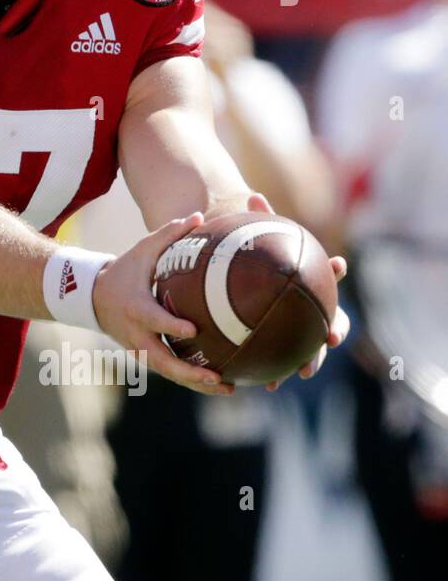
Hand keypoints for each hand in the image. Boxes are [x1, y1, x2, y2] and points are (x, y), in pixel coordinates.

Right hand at [94, 212, 234, 395]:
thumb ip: (169, 235)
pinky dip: (191, 380)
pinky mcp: (145, 356)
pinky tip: (219, 384)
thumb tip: (200, 217)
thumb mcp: (141, 250)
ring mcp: (139, 348)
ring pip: (168, 372)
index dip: (171, 326)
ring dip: (195, 382)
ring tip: (227, 387)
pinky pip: (169, 372)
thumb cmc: (124, 271)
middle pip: (162, 360)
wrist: (92, 297)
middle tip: (216, 376)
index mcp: (136, 308)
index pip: (154, 320)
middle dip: (189, 371)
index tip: (193, 330)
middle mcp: (136, 334)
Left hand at [243, 194, 349, 390]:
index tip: (338, 264)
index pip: (327, 273)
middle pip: (331, 318)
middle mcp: (311, 305)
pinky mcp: (282, 346)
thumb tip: (252, 195)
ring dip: (309, 360)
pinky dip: (275, 373)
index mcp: (309, 280)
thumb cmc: (252, 257)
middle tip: (331, 336)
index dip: (334, 270)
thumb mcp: (252, 238)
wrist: (242, 280)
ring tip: (302, 371)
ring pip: (312, 348)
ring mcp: (300, 327)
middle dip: (333, 328)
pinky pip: (282, 362)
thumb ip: (256, 221)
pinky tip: (264, 384)